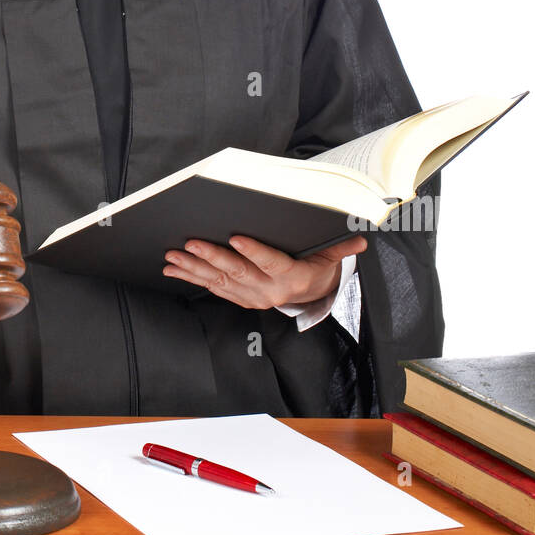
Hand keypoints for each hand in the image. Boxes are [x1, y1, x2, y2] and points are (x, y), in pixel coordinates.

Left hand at [162, 233, 366, 309]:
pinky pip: (213, 288)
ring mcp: (251, 297)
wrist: (312, 295)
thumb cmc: (317, 268)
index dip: (253, 251)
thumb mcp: (331, 258)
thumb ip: (340, 248)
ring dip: (193, 268)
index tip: (235, 236)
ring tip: (173, 255)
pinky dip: (192, 278)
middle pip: (237, 272)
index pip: (270, 262)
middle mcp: (268, 291)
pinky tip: (174, 268)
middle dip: (211, 257)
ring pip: (219, 281)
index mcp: (290, 278)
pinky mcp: (240, 298)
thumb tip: (361, 238)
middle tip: (191, 243)